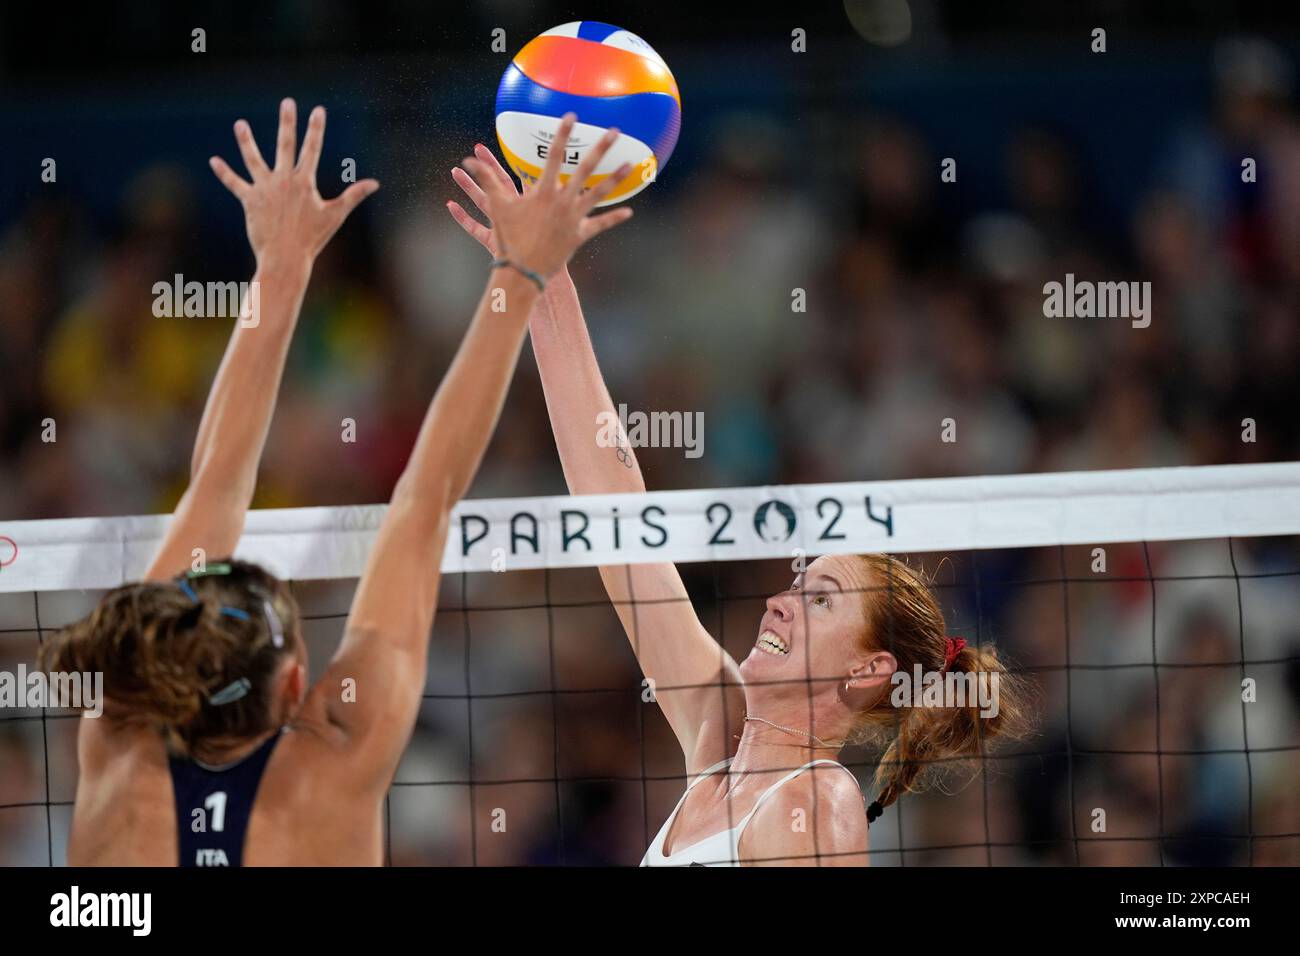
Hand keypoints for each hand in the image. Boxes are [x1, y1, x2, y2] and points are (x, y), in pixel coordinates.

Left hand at [209, 98, 379, 267]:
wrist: (286, 257)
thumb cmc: (312, 238)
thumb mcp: (335, 215)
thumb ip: (354, 195)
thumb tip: (375, 183)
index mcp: (305, 182)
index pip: (312, 150)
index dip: (316, 129)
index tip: (318, 110)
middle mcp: (284, 180)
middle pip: (285, 145)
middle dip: (288, 122)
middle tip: (287, 103)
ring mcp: (265, 189)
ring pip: (254, 160)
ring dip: (246, 141)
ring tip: (239, 124)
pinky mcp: (250, 200)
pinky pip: (235, 184)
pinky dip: (224, 173)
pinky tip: (214, 161)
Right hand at [454, 114, 631, 278]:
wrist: (522, 270)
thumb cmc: (509, 237)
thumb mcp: (498, 206)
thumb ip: (486, 180)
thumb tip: (468, 160)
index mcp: (544, 191)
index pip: (555, 156)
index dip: (563, 134)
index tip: (572, 116)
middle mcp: (563, 201)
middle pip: (586, 169)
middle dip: (601, 148)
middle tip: (615, 131)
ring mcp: (574, 218)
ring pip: (600, 194)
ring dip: (617, 178)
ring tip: (631, 164)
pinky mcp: (580, 235)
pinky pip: (600, 225)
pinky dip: (614, 218)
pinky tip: (629, 212)